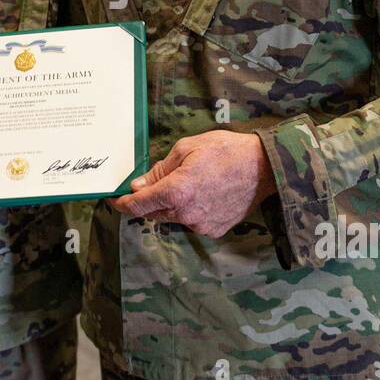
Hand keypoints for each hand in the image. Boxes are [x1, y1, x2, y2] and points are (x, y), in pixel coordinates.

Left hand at [111, 130, 275, 237]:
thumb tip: (138, 186)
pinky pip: (191, 222)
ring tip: (190, 183)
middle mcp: (186, 214)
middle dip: (149, 200)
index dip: (122, 203)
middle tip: (153, 184)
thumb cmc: (226, 151)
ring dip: (172, 204)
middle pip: (153, 213)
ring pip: (173, 217)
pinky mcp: (214, 230)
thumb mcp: (186, 149)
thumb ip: (159, 170)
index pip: (137, 206)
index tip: (115, 200)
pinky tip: (204, 193)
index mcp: (176, 191)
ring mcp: (201, 225)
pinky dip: (190, 210)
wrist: (265, 167)